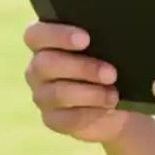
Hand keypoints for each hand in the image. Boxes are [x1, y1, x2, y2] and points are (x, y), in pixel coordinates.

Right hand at [23, 21, 129, 143]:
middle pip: (45, 64)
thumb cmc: (109, 62)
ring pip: (57, 93)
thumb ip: (100, 37)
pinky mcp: (52, 119)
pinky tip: (106, 109)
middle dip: (81, 68)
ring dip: (90, 93)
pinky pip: (66, 118)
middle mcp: (37, 68)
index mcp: (45, 42)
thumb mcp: (106, 47)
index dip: (58, 35)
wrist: (118, 99)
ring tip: (113, 95)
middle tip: (110, 73)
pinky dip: (90, 113)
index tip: (86, 39)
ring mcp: (42, 95)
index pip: (36, 35)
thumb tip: (111, 35)